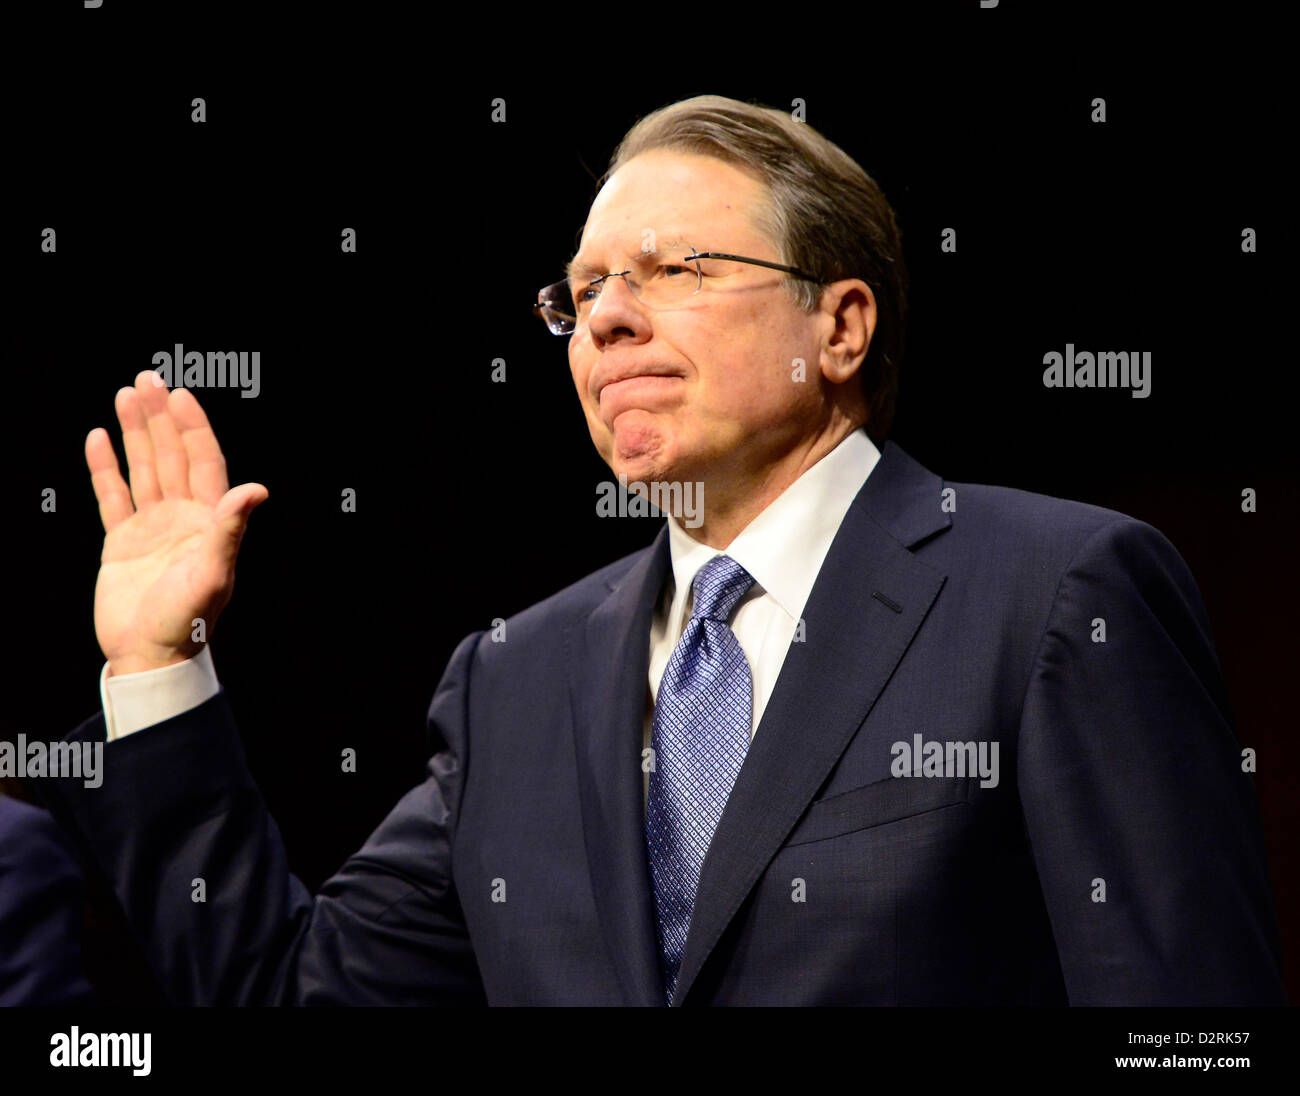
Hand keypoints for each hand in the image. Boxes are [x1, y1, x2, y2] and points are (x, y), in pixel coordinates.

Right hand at [86, 371, 267, 675]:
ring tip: (125, 395)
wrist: (150, 656)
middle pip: (171, 457)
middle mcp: (182, 519)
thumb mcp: (214, 572)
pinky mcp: (122, 543)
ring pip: (142, 469)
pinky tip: (98, 439)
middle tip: (147, 379)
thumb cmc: (188, 621)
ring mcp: (152, 528)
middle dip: (161, 418)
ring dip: (135, 433)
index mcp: (209, 522)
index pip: (203, 462)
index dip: (194, 428)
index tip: (181, 394)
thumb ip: (231, 528)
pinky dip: (105, 469)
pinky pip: (113, 497)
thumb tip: (257, 488)